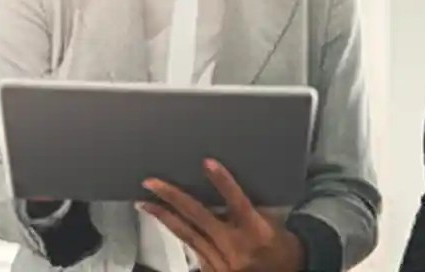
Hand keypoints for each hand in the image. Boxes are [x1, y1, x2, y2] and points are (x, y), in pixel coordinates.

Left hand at [141, 159, 304, 271]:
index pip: (237, 202)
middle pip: (200, 217)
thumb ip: (246, 208)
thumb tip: (221, 187)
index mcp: (256, 231)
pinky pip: (190, 248)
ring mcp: (221, 263)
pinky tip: (164, 220)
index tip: (207, 163)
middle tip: (152, 183)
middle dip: (173, 198)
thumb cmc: (278, 247)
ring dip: (164, 216)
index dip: (222, 182)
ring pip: (188, 234)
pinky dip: (177, 232)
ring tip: (146, 202)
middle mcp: (235, 247)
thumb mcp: (269, 223)